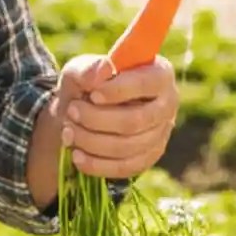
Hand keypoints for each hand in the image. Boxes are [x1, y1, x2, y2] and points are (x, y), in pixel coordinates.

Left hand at [51, 54, 178, 178]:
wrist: (82, 111)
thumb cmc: (88, 83)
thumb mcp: (81, 69)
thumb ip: (88, 68)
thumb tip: (102, 71)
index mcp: (159, 73)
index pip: (146, 83)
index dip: (118, 90)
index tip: (93, 95)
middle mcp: (167, 104)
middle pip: (135, 120)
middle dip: (96, 119)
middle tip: (71, 111)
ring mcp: (161, 134)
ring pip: (127, 146)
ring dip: (91, 141)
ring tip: (68, 130)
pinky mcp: (149, 157)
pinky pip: (125, 168)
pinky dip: (97, 164)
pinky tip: (77, 155)